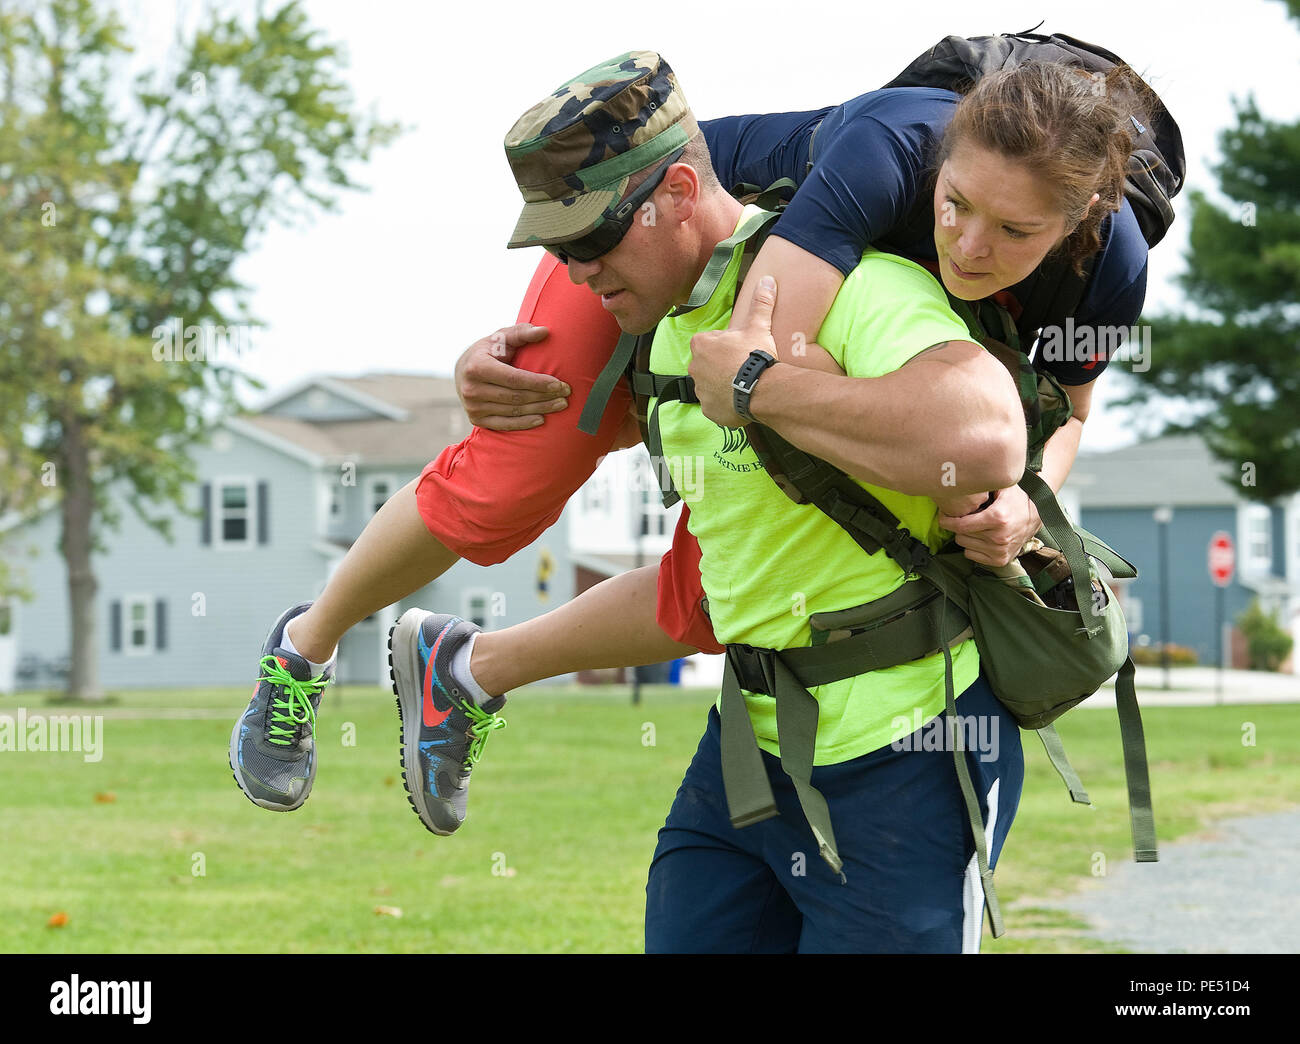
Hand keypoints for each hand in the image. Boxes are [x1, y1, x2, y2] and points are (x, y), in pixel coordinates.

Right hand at [454, 324, 571, 430]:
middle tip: (565, 394)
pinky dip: (524, 423)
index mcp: (477, 366)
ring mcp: (473, 406)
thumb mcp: (502, 338)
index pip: (514, 378)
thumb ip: (522, 332)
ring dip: (540, 409)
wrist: (463, 371)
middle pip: (516, 396)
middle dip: (544, 396)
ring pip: (513, 411)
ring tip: (560, 404)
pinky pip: (505, 424)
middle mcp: (472, 388)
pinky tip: (542, 419)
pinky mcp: (476, 419)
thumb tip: (544, 331)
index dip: (538, 383)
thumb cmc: (489, 351)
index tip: (559, 384)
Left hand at [688, 275, 779, 428]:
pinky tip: (739, 399)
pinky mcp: (708, 409)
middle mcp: (694, 367)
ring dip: (722, 384)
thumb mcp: (758, 326)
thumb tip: (768, 280)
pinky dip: (723, 403)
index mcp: (701, 344)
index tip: (738, 349)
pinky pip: (714, 404)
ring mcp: (700, 390)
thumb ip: (760, 303)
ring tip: (742, 384)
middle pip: (707, 363)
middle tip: (741, 366)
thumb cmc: (754, 356)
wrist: (760, 389)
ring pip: (710, 384)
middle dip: (721, 365)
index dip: (724, 344)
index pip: (708, 341)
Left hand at [936, 484, 1041, 566]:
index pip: (960, 525)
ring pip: (964, 545)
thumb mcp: (1002, 486)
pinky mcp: (1000, 560)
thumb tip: (961, 477)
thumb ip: (983, 483)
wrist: (1037, 517)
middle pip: (960, 535)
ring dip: (966, 536)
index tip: (944, 515)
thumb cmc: (1015, 499)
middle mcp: (999, 537)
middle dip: (959, 526)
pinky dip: (972, 547)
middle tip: (965, 518)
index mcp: (997, 518)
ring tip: (975, 527)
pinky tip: (981, 537)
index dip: (947, 520)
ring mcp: (1000, 551)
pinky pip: (971, 555)